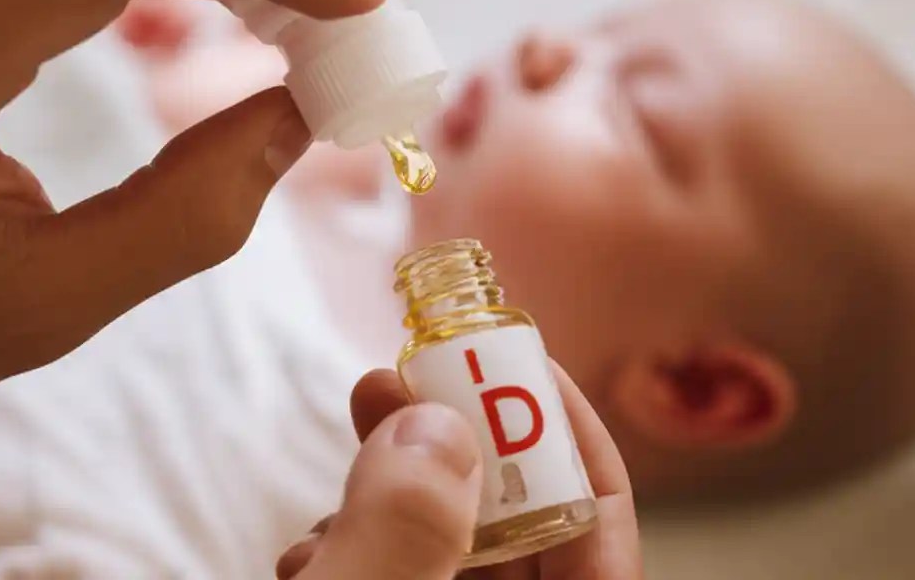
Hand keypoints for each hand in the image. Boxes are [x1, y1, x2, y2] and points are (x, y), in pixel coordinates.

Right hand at [276, 364, 642, 579]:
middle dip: (451, 443)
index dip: (566, 429)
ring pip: (444, 543)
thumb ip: (406, 531)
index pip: (601, 518)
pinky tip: (313, 549)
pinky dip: (360, 546)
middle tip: (396, 384)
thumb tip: (433, 425)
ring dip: (389, 493)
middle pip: (513, 521)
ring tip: (345, 454)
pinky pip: (399, 571)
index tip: (515, 356)